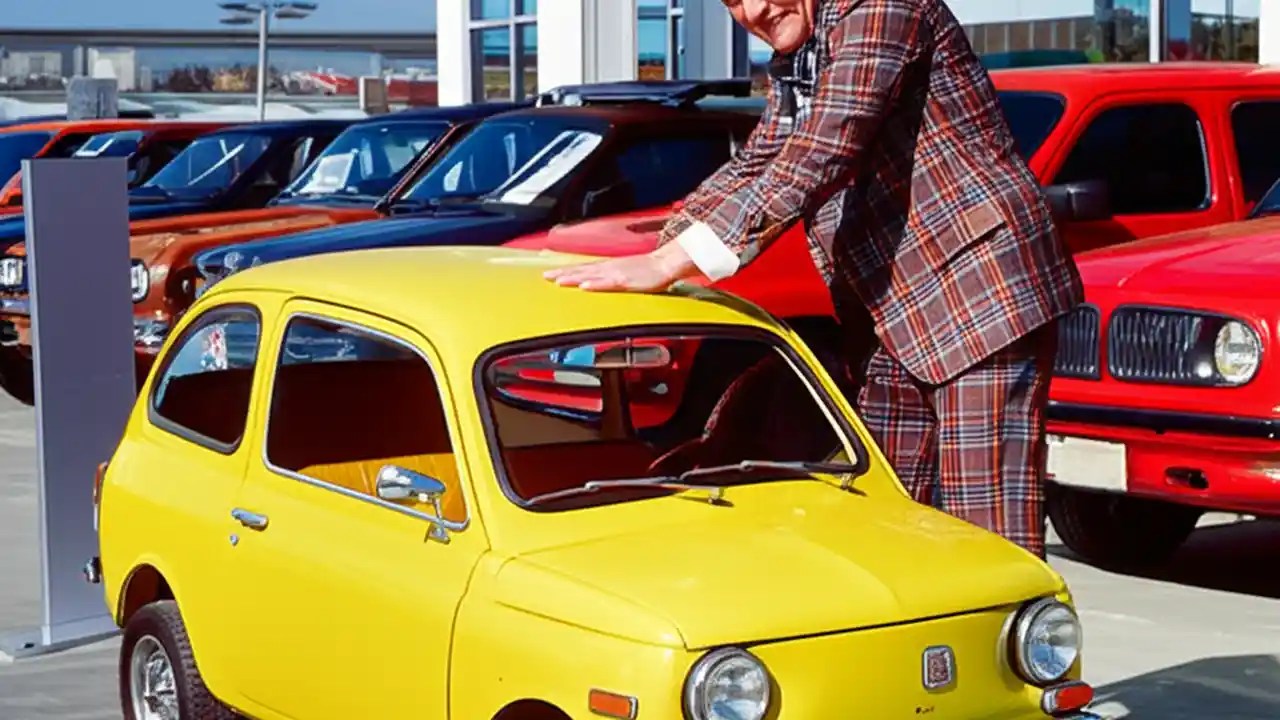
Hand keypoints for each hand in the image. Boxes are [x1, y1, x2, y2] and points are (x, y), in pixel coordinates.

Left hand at [544, 244, 698, 291]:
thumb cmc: (649, 270)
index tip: (549, 274)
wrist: (666, 264)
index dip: (566, 270)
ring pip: (591, 274)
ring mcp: (617, 273)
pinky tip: (585, 286)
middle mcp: (609, 267)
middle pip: (582, 269)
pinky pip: (608, 282)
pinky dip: (596, 283)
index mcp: (609, 266)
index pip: (583, 268)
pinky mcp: (626, 280)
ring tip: (558, 281)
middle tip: (545, 277)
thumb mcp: (626, 273)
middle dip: (563, 273)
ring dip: (574, 277)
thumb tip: (597, 281)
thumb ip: (611, 277)